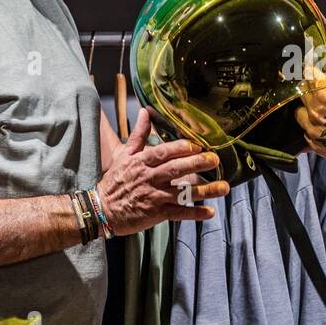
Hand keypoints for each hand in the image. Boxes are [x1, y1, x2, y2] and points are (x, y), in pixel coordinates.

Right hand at [96, 108, 229, 234]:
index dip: (181, 148)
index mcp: (142, 162)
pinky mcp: (156, 214)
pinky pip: (178, 213)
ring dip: (205, 190)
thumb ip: (139, 134)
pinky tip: (210, 212)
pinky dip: (194, 213)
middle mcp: (149, 178)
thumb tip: (146, 111)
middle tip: (215, 160)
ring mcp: (154, 197)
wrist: (101, 209)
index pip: (163, 152)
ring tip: (224, 187)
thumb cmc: (116, 180)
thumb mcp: (125, 154)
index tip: (198, 144)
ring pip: (182, 193)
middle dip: (197, 164)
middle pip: (176, 169)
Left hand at [294, 71, 325, 168]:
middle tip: (316, 90)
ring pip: (300, 113)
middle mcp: (316, 112)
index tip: (308, 67)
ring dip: (306, 109)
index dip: (310, 70)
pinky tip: (322, 128)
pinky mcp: (315, 144)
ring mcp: (313, 129)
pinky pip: (306, 132)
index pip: (312, 78)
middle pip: (302, 94)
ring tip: (318, 111)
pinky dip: (311, 128)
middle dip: (308, 90)